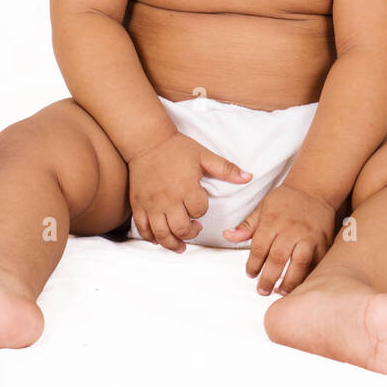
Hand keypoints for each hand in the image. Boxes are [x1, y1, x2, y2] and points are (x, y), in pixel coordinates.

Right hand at [127, 130, 251, 252]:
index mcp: (187, 187)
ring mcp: (152, 204)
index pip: (199, 210)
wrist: (147, 141)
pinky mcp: (138, 204)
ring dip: (172, 243)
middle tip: (194, 230)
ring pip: (161, 234)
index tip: (200, 206)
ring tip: (179, 245)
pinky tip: (157, 239)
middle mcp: (169, 199)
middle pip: (181, 228)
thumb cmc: (176, 148)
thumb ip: (226, 169)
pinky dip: (150, 237)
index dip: (202, 210)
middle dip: (190, 233)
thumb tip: (248, 177)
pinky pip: (142, 228)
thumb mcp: (204, 155)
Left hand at [222, 184, 336, 295]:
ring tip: (281, 291)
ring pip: (300, 263)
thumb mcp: (262, 208)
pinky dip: (309, 275)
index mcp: (273, 222)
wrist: (314, 189)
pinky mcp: (324, 242)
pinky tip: (300, 284)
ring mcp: (310, 237)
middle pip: (277, 259)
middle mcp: (291, 230)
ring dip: (290, 281)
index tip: (251, 274)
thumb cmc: (286, 200)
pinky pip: (317, 262)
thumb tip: (228, 235)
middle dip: (268, 278)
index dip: (253, 264)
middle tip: (262, 290)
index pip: (259, 248)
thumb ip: (246, 226)